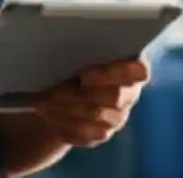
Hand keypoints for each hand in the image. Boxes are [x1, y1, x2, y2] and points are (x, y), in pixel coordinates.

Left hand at [33, 58, 149, 147]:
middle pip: (116, 96)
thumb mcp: (79, 54)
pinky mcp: (101, 133)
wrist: (62, 90)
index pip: (140, 71)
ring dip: (66, 109)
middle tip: (54, 92)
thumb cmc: (73, 62)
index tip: (85, 75)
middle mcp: (129, 94)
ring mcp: (118, 117)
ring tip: (42, 102)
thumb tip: (63, 48)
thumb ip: (82, 52)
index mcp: (130, 67)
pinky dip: (63, 123)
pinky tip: (47, 114)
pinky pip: (86, 133)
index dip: (115, 73)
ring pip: (97, 116)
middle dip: (82, 94)